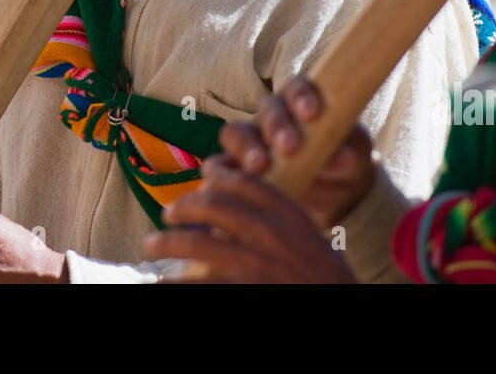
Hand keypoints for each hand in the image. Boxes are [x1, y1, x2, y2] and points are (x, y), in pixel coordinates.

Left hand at [143, 156, 356, 283]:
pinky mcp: (243, 292)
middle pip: (215, 205)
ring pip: (197, 242)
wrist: (344, 319)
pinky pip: (197, 283)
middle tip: (168, 212)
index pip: (248, 182)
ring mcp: (255, 265)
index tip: (204, 178)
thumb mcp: (317, 246)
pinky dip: (172, 283)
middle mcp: (271, 234)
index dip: (220, 176)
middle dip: (184, 206)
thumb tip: (252, 213)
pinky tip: (159, 283)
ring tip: (151, 244)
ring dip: (167, 241)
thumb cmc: (329, 285)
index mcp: (291, 217)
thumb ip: (289, 226)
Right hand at [218, 75, 375, 227]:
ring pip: (236, 132)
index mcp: (303, 100)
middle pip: (267, 109)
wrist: (338, 192)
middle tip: (290, 147)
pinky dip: (223, 172)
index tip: (312, 113)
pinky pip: (220, 164)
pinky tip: (233, 183)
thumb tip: (344, 158)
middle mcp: (274, 114)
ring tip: (259, 167)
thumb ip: (348, 152)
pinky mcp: (238, 167)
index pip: (297, 87)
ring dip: (246, 147)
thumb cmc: (346, 160)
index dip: (301, 96)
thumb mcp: (355, 154)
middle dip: (277, 125)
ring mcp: (253, 139)